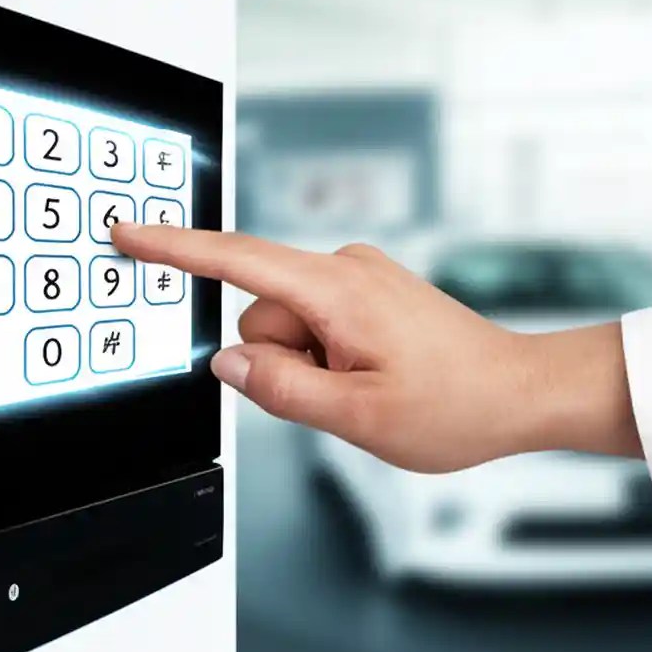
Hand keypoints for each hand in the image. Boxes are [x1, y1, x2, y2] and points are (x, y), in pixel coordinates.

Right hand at [112, 222, 641, 472]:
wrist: (521, 390)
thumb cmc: (458, 404)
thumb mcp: (356, 417)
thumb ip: (279, 389)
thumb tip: (227, 364)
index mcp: (338, 290)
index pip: (236, 260)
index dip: (175, 249)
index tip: (130, 234)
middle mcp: (346, 268)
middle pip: (261, 313)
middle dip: (283, 361)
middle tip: (343, 392)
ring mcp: (360, 277)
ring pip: (288, 325)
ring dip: (309, 363)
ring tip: (368, 386)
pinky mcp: (370, 292)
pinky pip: (317, 323)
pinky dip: (328, 355)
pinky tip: (374, 375)